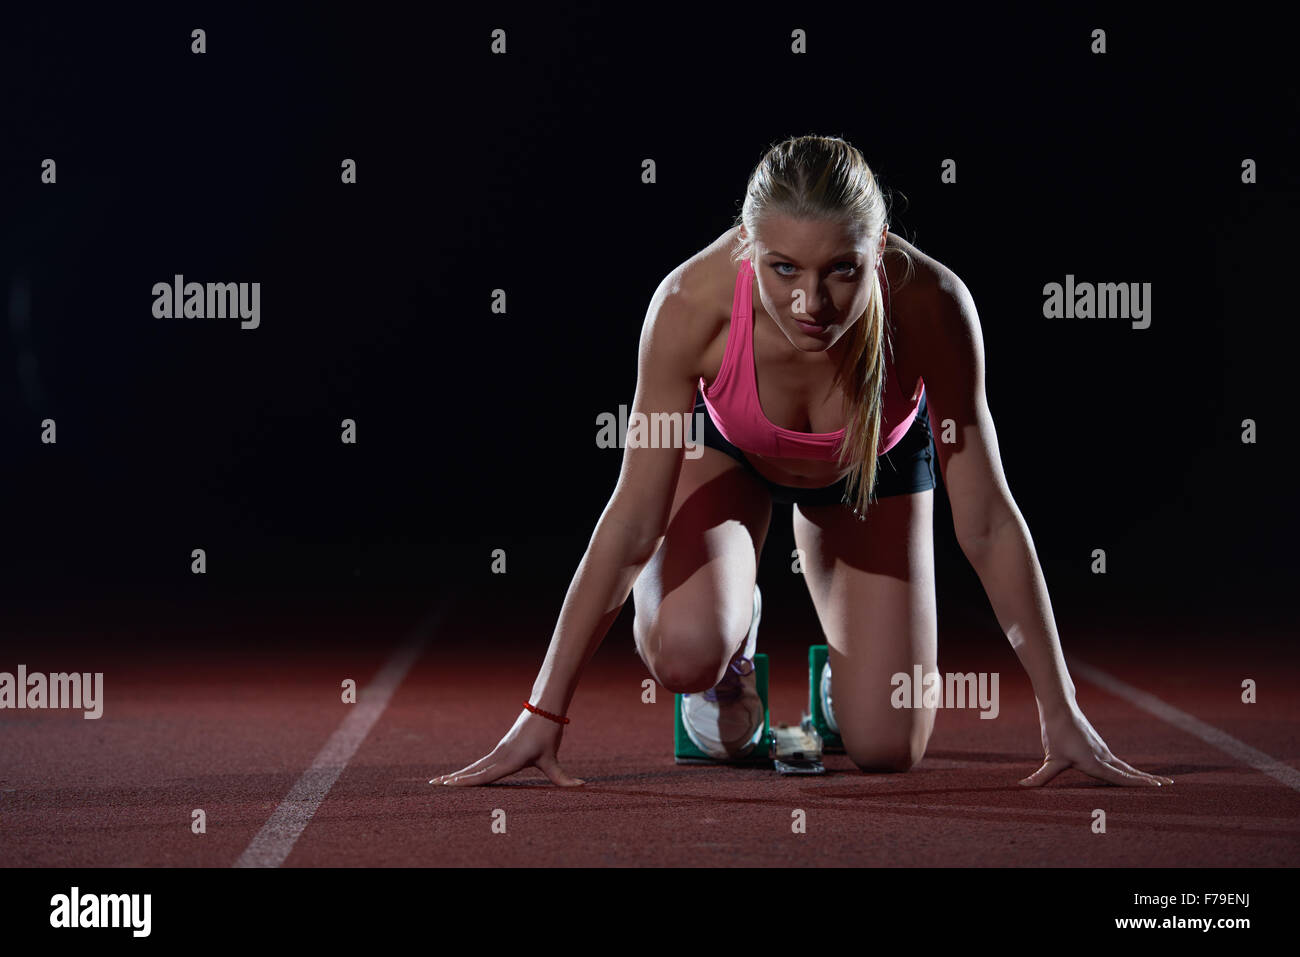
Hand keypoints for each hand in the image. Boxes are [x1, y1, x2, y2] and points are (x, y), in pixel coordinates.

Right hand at [429, 708, 584, 786]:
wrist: (544, 707)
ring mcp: (499, 751)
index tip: (447, 785)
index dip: (465, 782)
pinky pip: (482, 761)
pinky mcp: (502, 748)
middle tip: (432, 785)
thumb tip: (582, 787)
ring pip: (475, 765)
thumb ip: (563, 778)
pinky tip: (462, 774)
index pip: (483, 775)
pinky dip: (470, 769)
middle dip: (454, 779)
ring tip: (441, 781)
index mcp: (509, 760)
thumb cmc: (548, 732)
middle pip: (473, 770)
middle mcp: (500, 755)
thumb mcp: (552, 758)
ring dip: (458, 774)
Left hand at [1019, 703, 1172, 787]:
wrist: (1060, 707)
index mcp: (1095, 762)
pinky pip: (1118, 762)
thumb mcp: (1050, 758)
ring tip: (1158, 783)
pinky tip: (1131, 773)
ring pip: (1125, 767)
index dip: (1138, 784)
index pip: (1120, 778)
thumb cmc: (1056, 733)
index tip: (1157, 787)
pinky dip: (1129, 769)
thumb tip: (1023, 786)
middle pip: (1130, 772)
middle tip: (1170, 786)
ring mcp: (1103, 751)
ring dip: (1141, 775)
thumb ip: (1040, 777)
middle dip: (1148, 781)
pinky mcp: (1098, 747)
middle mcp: (1103, 757)